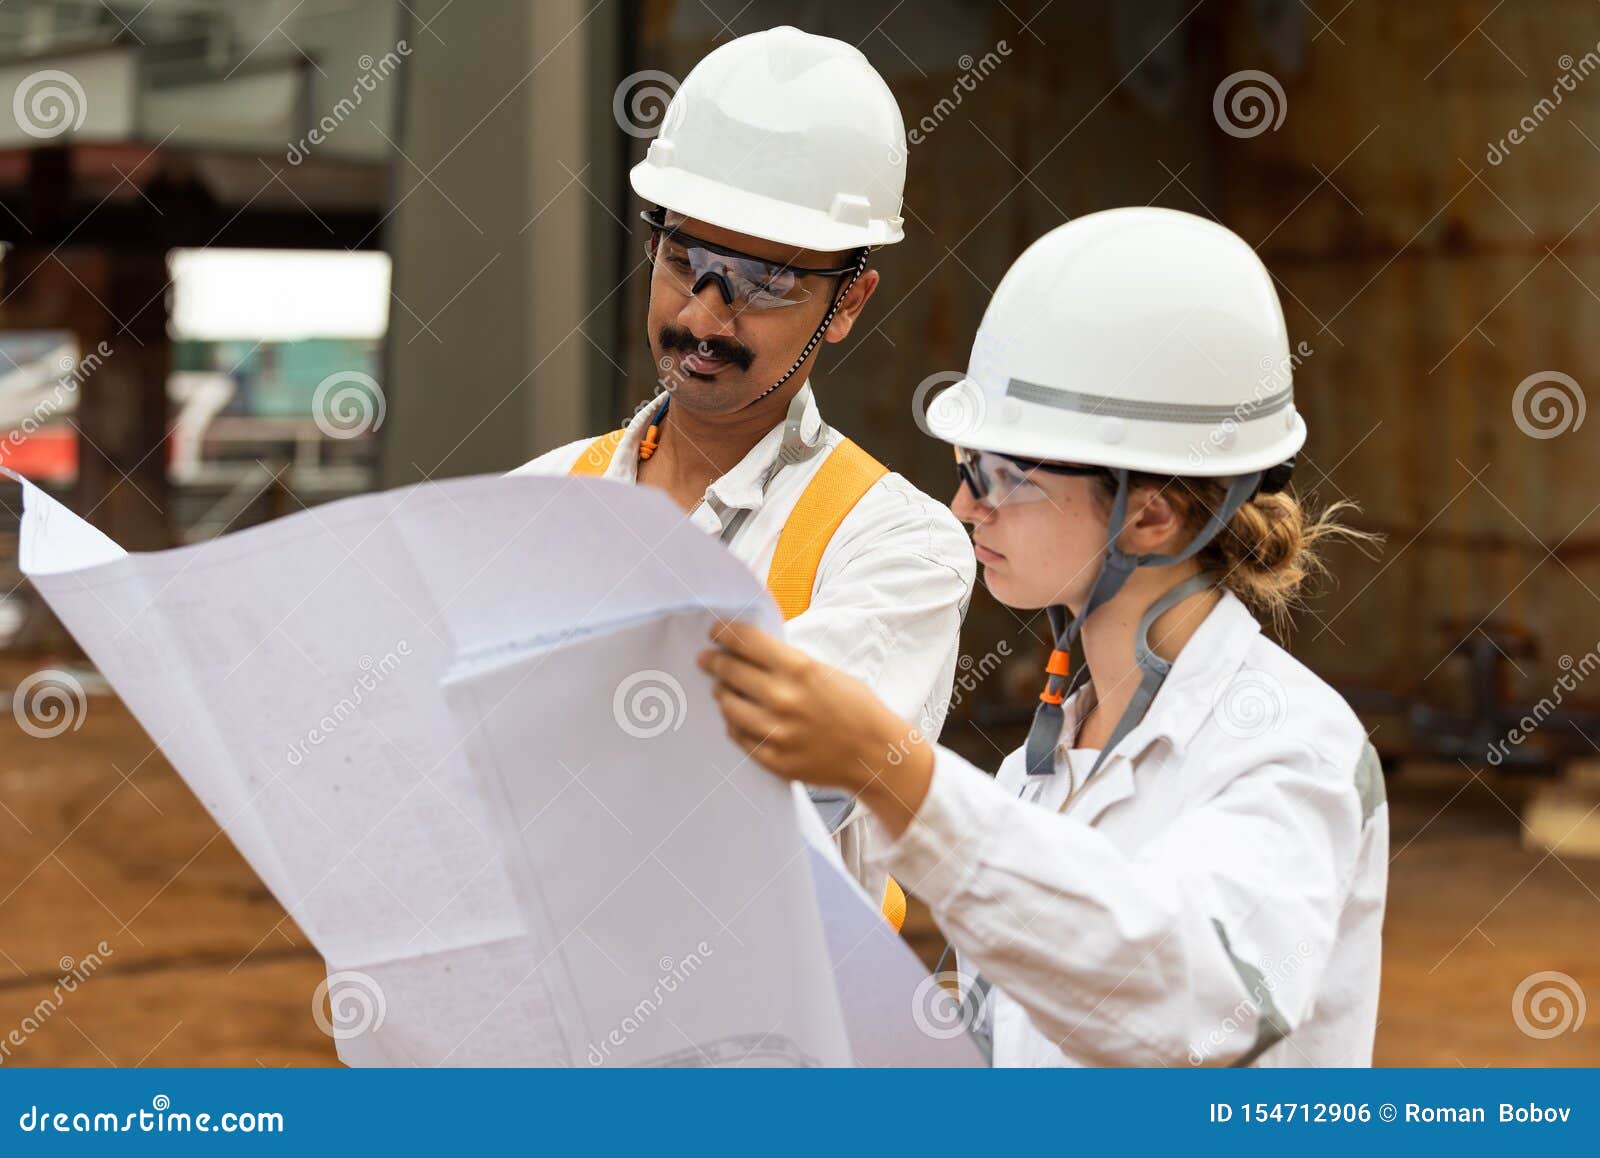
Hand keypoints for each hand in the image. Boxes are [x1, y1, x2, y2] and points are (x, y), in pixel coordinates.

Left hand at [697, 619, 933, 837]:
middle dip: (713, 662)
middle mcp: (782, 699)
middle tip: (706, 659)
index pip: (745, 641)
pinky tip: (738, 718)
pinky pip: (738, 736)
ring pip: (727, 706)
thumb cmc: (855, 707)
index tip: (714, 632)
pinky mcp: (773, 759)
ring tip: (723, 690)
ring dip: (722, 694)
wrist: (875, 754)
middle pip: (729, 672)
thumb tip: (748, 652)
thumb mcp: (824, 671)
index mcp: (798, 669)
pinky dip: (735, 724)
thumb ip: (786, 663)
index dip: (723, 633)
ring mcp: (776, 732)